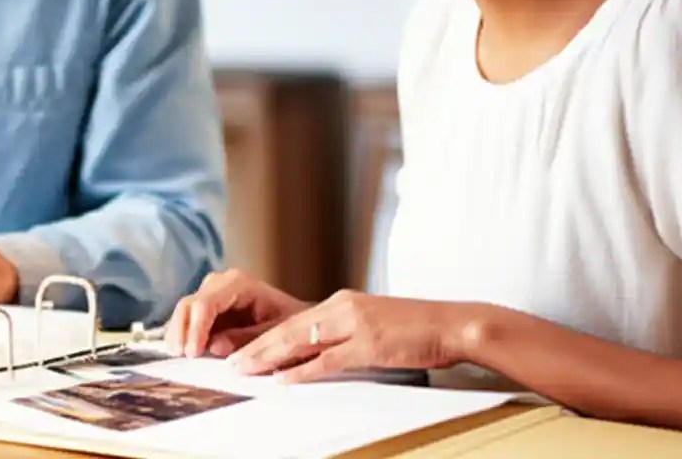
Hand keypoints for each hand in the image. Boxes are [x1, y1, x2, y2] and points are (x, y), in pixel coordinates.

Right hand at [165, 269, 309, 358]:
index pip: (206, 303)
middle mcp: (221, 284)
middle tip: (180, 356)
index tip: (193, 354)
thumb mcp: (277, 332)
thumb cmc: (293, 323)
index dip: (196, 328)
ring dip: (178, 334)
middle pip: (189, 304)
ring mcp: (212, 295)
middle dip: (182, 330)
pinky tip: (180, 351)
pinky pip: (189, 319)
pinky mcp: (208, 309)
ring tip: (176, 356)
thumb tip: (214, 346)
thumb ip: (247, 339)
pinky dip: (183, 335)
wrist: (299, 319)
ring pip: (185, 311)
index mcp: (239, 283)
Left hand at [228, 290, 477, 382]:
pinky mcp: (369, 344)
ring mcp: (355, 325)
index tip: (240, 348)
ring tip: (244, 368)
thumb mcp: (373, 325)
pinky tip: (283, 378)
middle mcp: (343, 308)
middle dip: (255, 345)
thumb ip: (345, 335)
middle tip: (230, 360)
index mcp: (342, 304)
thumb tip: (319, 352)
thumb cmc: (416, 328)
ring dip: (268, 356)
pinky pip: (328, 359)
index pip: (293, 320)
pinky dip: (302, 369)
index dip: (263, 335)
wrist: (452, 324)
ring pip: (300, 340)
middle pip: (288, 328)